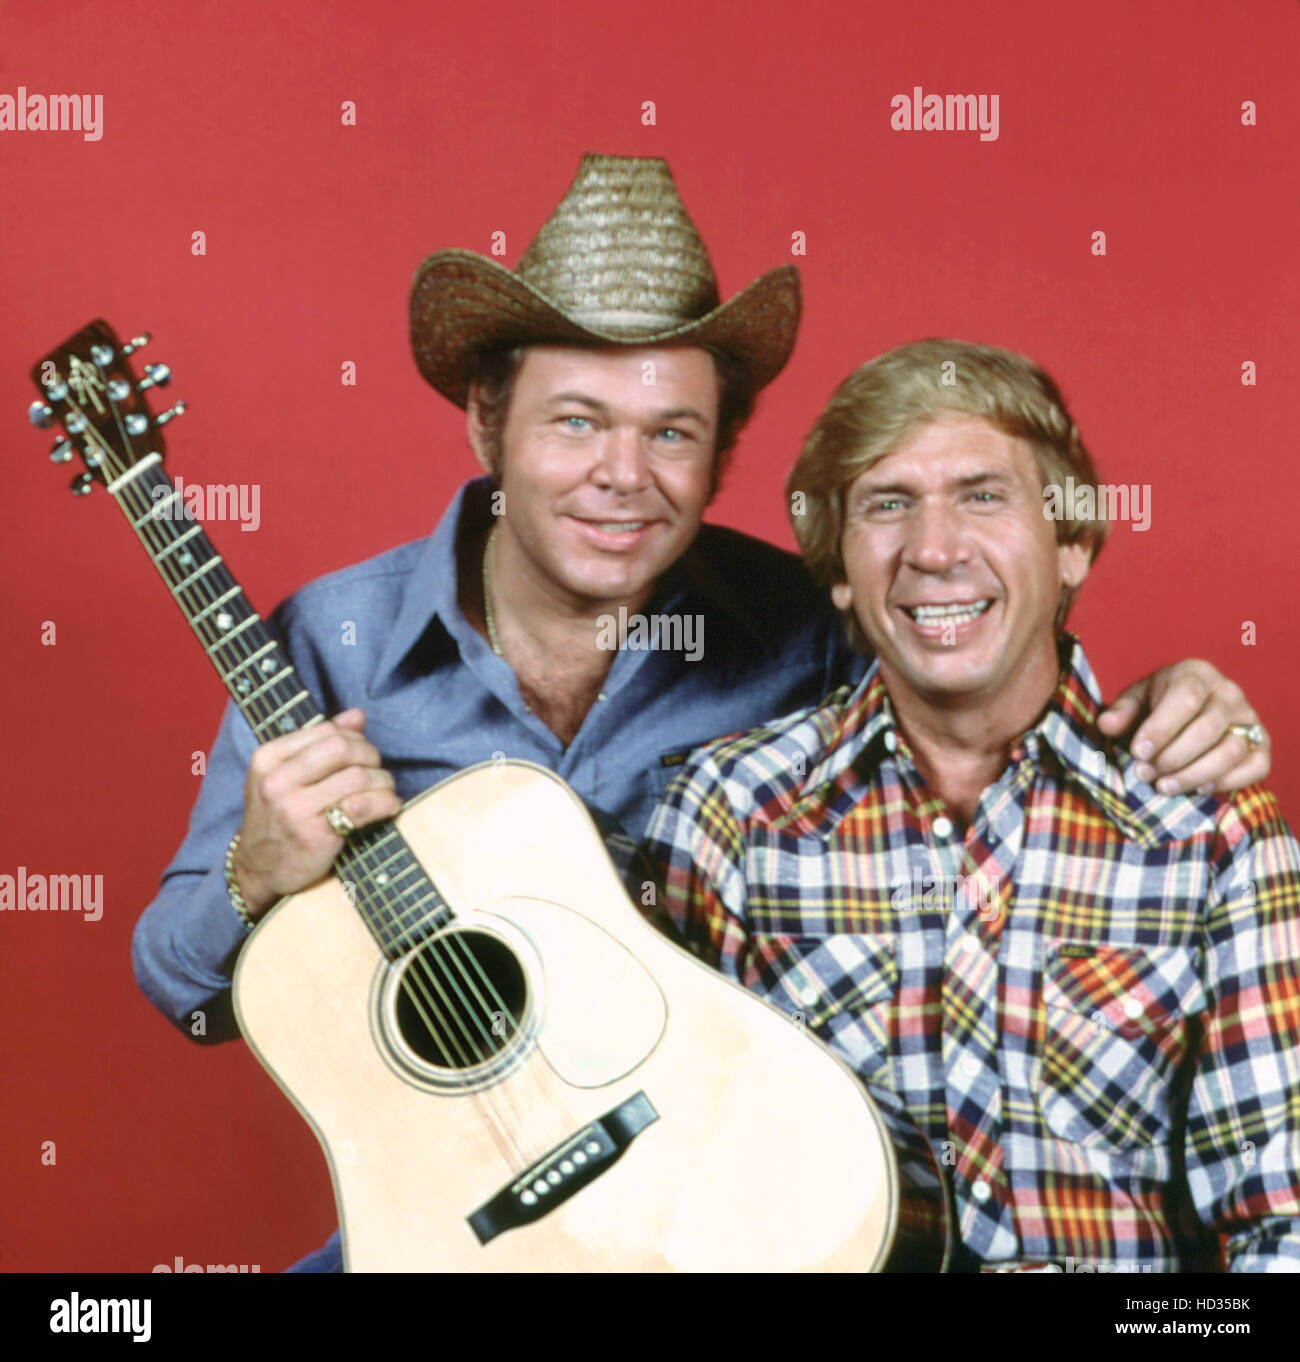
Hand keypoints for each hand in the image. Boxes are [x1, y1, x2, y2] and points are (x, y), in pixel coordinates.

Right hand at [231, 708, 401, 917]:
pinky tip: (389, 806)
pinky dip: (386, 803)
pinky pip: (363, 806)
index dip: (355, 738)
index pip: (327, 730)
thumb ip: (319, 742)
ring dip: (383, 782)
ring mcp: (295, 807)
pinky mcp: (315, 833)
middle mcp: (278, 780)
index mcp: (268, 757)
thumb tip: (357, 715)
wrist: (257, 869)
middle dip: (371, 756)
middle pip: (343, 747)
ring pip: (359, 776)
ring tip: (384, 791)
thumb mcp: (285, 774)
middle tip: (377, 771)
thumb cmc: (277, 817)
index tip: (362, 755)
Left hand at [1097, 660, 1269, 795]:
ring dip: (1194, 774)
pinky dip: (1227, 782)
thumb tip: (1105, 724)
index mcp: (1195, 673)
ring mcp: (1249, 719)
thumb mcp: (1135, 701)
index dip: (1161, 728)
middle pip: (1207, 729)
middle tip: (1144, 774)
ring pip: (1231, 750)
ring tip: (1163, 786)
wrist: (1188, 712)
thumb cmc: (1157, 705)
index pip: (1185, 698)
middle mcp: (1229, 693)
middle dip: (1172, 757)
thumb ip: (1121, 712)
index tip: (1138, 752)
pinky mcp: (1261, 744)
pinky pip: (1255, 767)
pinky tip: (1197, 789)